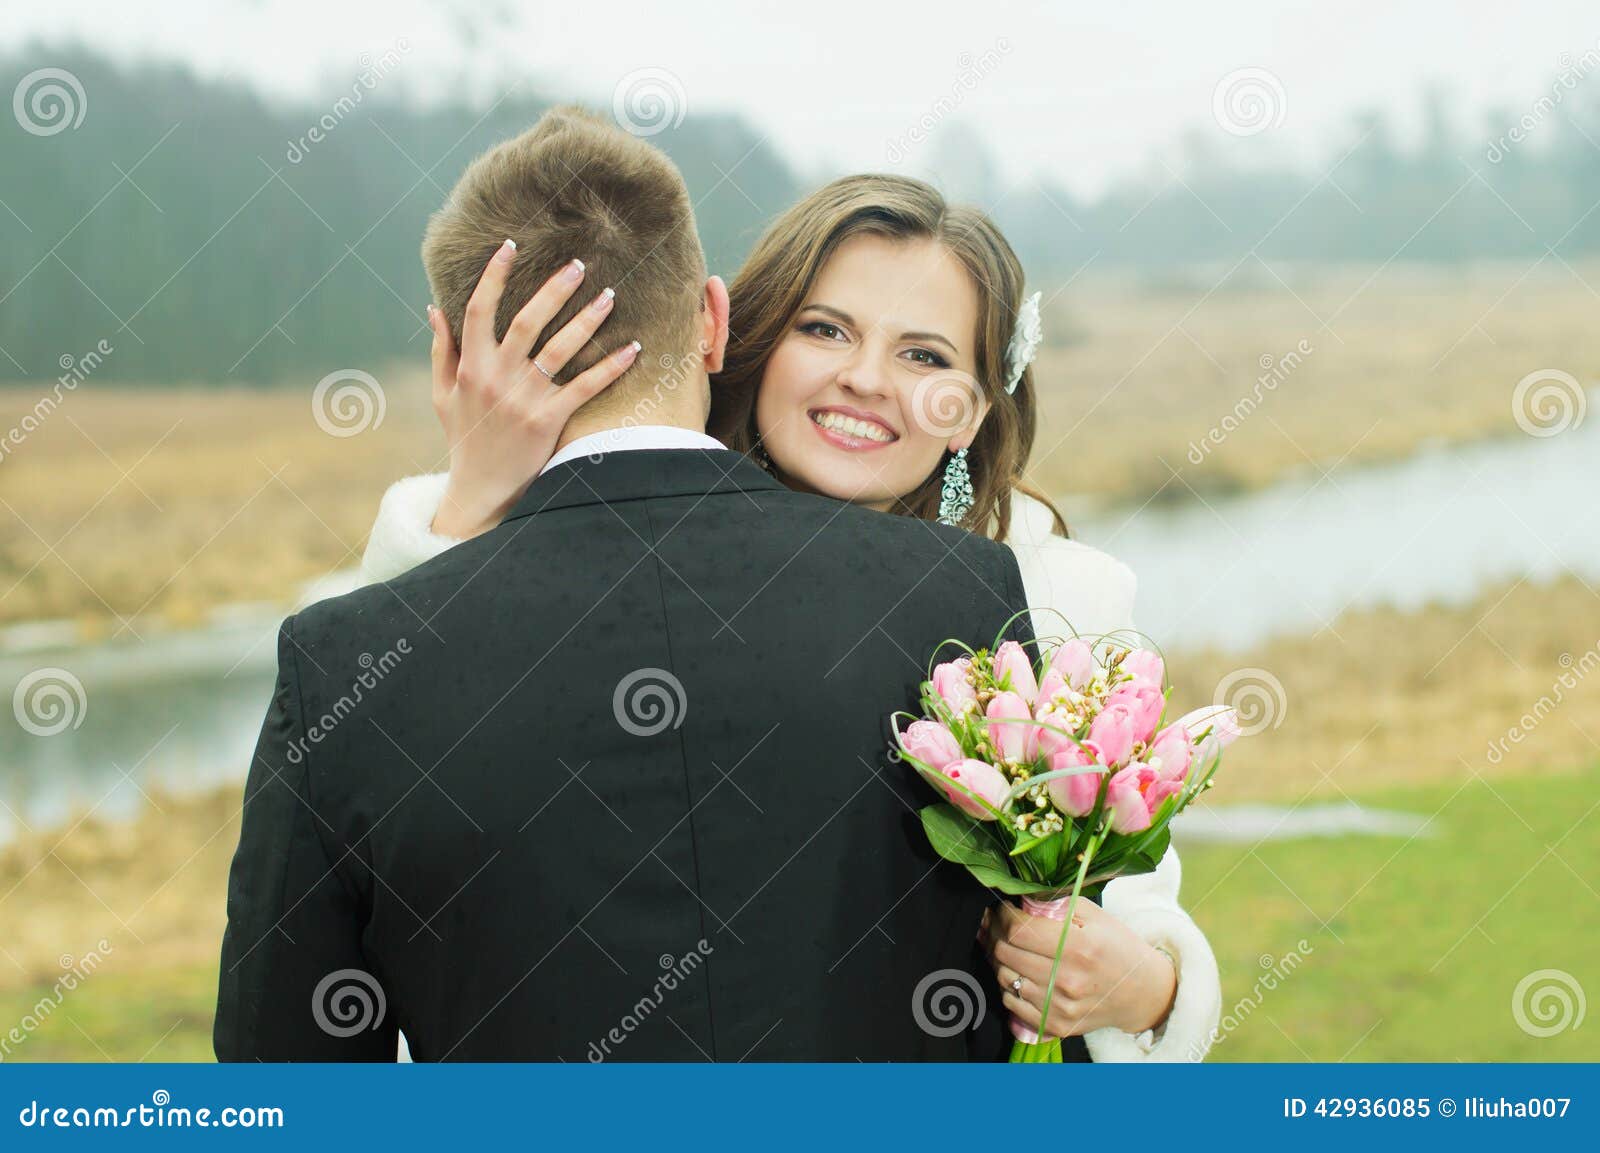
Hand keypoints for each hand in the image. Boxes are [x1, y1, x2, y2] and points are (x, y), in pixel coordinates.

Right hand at [428, 239, 642, 538]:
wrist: (481, 489)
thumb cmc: (464, 438)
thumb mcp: (443, 394)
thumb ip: (442, 351)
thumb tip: (435, 309)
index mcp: (470, 366)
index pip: (479, 309)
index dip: (494, 275)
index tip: (510, 246)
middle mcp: (496, 377)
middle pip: (528, 320)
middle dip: (554, 289)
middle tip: (579, 264)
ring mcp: (524, 399)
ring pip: (559, 348)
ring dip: (587, 319)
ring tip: (610, 296)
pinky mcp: (548, 421)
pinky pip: (585, 387)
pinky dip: (610, 367)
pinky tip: (633, 348)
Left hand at [978, 898, 1176, 1038]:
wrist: (1143, 992)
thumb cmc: (1118, 947)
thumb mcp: (1094, 915)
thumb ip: (1055, 904)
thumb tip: (1018, 898)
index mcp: (1078, 947)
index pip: (1019, 930)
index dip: (1002, 916)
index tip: (1002, 908)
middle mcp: (1067, 980)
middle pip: (1006, 953)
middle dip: (994, 933)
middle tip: (995, 924)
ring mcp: (1060, 1006)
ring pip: (1004, 978)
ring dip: (998, 958)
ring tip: (1004, 945)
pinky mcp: (1057, 1025)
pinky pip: (1012, 1004)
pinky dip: (1007, 985)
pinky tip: (1015, 972)